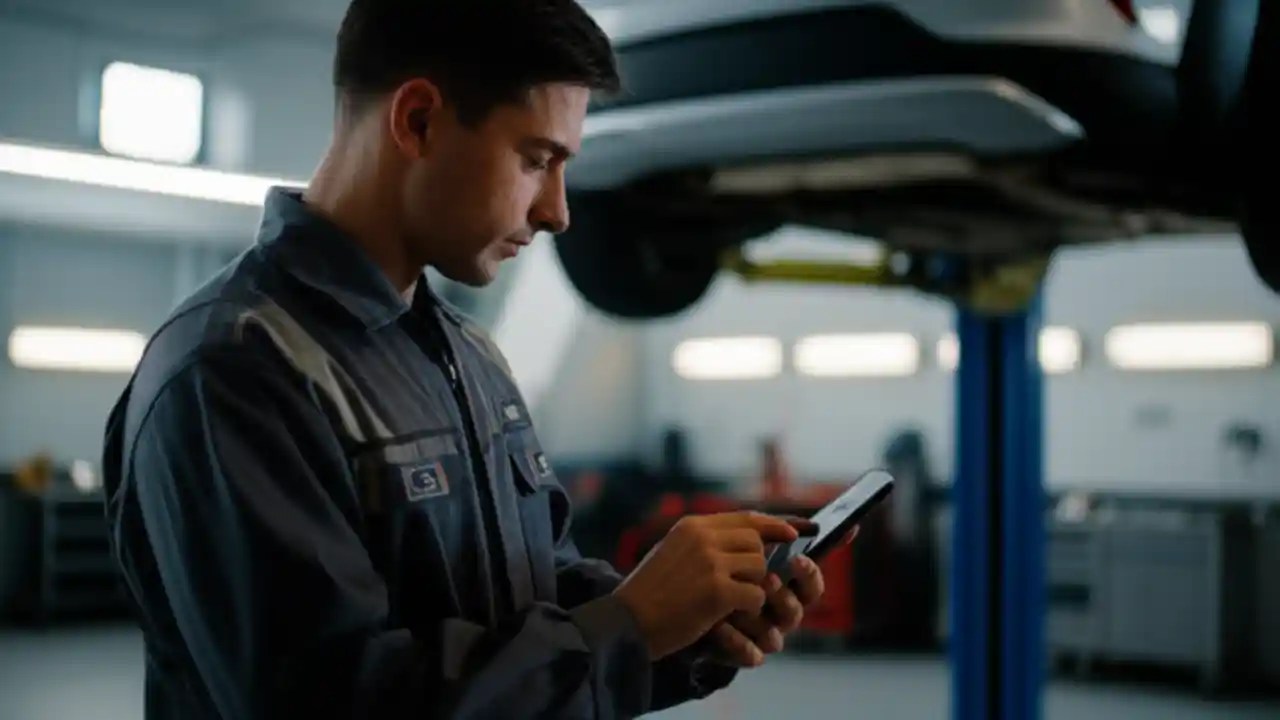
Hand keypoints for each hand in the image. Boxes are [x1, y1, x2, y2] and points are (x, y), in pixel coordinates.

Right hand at [612, 512, 799, 659]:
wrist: (626, 621)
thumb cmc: (649, 592)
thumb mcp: (671, 551)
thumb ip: (704, 542)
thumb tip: (748, 539)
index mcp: (692, 526)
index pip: (745, 518)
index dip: (774, 525)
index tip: (794, 532)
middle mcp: (703, 538)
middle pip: (756, 543)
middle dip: (758, 565)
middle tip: (743, 584)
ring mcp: (711, 563)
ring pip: (759, 568)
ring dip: (752, 587)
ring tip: (730, 601)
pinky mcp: (717, 591)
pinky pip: (755, 595)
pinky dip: (749, 608)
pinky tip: (729, 614)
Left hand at [708, 526, 857, 666]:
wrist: (672, 603)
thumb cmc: (708, 569)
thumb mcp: (729, 543)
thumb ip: (762, 531)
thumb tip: (803, 524)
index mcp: (783, 587)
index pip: (810, 584)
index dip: (809, 574)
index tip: (797, 559)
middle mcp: (774, 614)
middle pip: (796, 611)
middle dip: (785, 597)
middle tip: (770, 581)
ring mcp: (757, 636)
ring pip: (775, 637)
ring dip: (758, 619)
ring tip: (739, 606)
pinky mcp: (738, 654)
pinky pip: (748, 656)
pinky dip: (736, 641)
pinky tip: (719, 628)